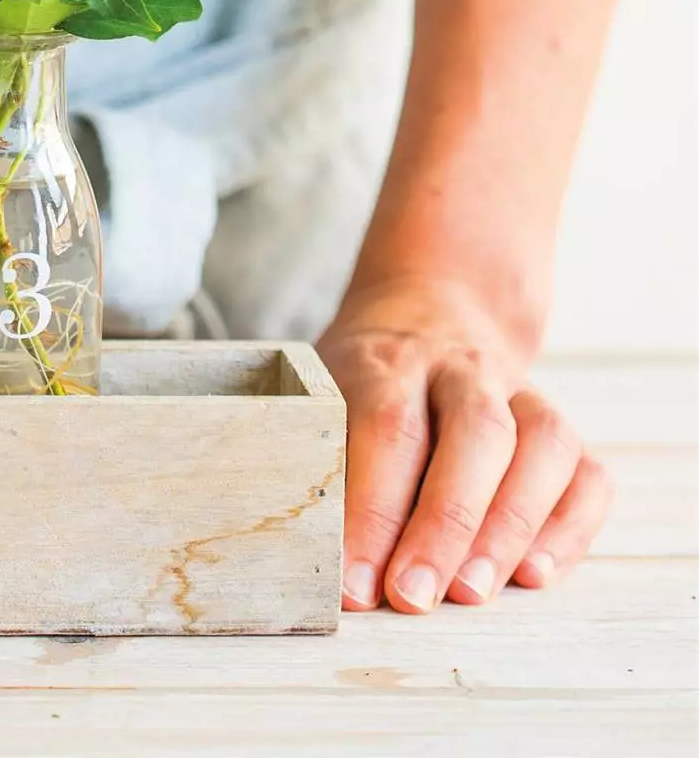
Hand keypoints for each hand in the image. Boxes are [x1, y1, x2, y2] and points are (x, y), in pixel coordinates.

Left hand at [318, 278, 612, 613]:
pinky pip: (589, 475)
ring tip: (472, 593)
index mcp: (393, 358)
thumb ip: (326, 456)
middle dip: (445, 524)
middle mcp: (465, 367)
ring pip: (543, 444)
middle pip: (474, 432)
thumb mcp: (326, 390)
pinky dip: (569, 530)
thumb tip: (317, 556)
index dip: (372, 511)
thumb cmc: (366, 377)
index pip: (388, 427)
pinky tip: (534, 576)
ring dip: (510, 528)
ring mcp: (522, 392)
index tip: (355, 585)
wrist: (432, 309)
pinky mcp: (560, 427)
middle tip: (414, 596)